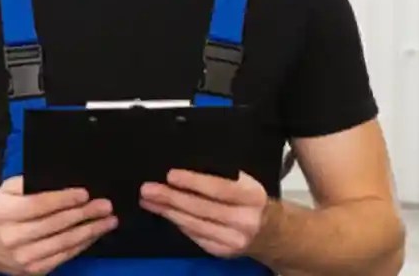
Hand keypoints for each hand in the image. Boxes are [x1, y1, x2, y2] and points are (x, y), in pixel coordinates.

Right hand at [0, 176, 117, 274]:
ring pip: (63, 242)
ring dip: (90, 231)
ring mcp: (24, 256)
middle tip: (105, 206)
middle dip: (84, 214)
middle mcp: (13, 236)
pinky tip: (94, 234)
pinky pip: (64, 256)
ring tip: (108, 220)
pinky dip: (82, 244)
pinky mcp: (35, 270)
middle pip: (55, 224)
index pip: (38, 205)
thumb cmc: (1, 212)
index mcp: (4, 212)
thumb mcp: (5, 191)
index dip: (63, 200)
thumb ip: (26, 183)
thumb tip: (58, 182)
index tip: (84, 193)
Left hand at [140, 169, 271, 257]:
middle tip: (147, 189)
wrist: (271, 232)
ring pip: (194, 224)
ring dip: (167, 211)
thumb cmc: (249, 199)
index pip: (218, 188)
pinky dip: (177, 223)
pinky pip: (194, 236)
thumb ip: (220, 175)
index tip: (170, 175)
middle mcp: (244, 220)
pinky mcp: (223, 251)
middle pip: (201, 208)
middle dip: (171, 198)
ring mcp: (234, 239)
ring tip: (148, 200)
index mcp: (251, 196)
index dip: (193, 182)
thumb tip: (184, 166)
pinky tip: (164, 213)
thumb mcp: (244, 182)